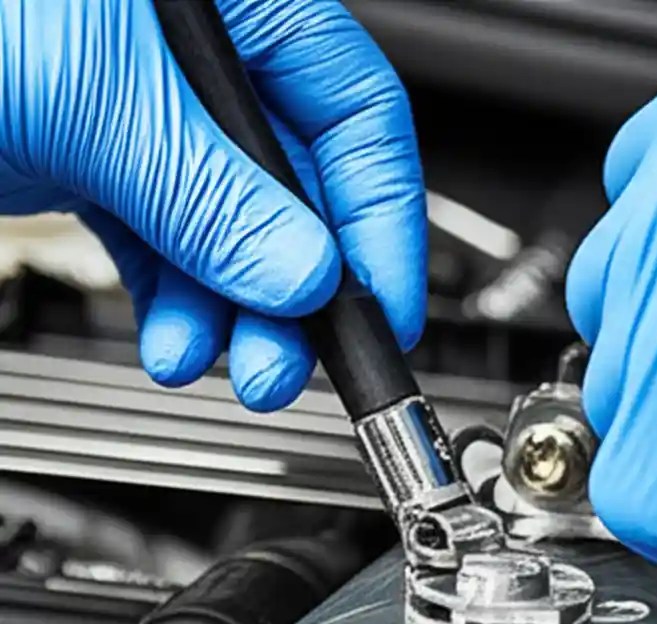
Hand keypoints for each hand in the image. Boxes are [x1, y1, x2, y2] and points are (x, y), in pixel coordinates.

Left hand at [0, 0, 425, 410]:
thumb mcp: (96, 101)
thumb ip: (213, 196)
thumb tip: (305, 277)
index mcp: (232, 3)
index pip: (354, 110)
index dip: (380, 216)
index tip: (380, 307)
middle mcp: (196, 58)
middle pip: (296, 182)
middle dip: (299, 285)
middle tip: (294, 361)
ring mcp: (141, 110)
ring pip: (231, 226)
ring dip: (238, 311)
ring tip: (230, 366)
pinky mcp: (88, 158)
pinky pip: (163, 241)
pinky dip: (178, 300)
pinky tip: (177, 341)